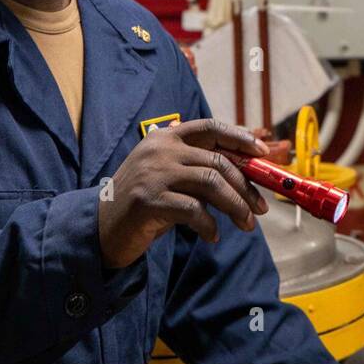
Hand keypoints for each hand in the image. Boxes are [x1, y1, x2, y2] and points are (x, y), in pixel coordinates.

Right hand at [98, 118, 270, 268]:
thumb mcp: (169, 175)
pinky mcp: (149, 200)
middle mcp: (160, 150)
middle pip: (217, 161)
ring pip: (211, 183)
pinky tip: (212, 235)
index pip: (210, 127)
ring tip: (247, 224)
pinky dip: (209, 225)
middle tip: (261, 208)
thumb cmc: (144, 202)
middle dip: (246, 186)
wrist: (101, 226)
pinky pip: (193, 210)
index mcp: (166, 137)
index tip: (262, 153)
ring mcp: (153, 173)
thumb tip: (247, 174)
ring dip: (235, 206)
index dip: (240, 138)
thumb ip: (198, 167)